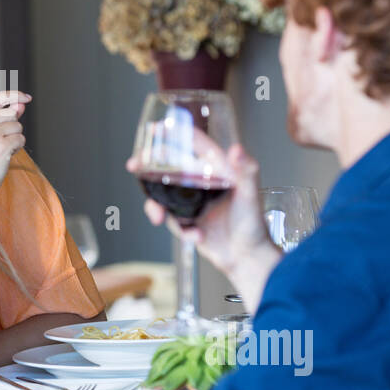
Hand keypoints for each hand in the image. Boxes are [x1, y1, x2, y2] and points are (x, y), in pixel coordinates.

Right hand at [0, 90, 30, 202]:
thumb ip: (3, 117)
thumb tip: (20, 104)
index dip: (15, 95)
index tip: (27, 98)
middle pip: (12, 113)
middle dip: (12, 127)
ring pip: (18, 126)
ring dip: (14, 139)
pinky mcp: (1, 145)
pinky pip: (21, 139)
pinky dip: (17, 148)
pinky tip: (4, 155)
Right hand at [127, 143, 271, 277]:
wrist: (247, 259)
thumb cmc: (254, 226)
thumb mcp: (250, 196)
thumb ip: (246, 171)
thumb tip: (237, 149)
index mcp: (218, 170)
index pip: (194, 144)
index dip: (175, 134)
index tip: (156, 130)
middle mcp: (204, 184)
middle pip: (171, 168)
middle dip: (149, 167)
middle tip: (135, 165)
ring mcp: (194, 202)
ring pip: (164, 197)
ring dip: (156, 207)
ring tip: (158, 217)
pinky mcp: (188, 221)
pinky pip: (173, 221)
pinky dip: (182, 231)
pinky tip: (196, 235)